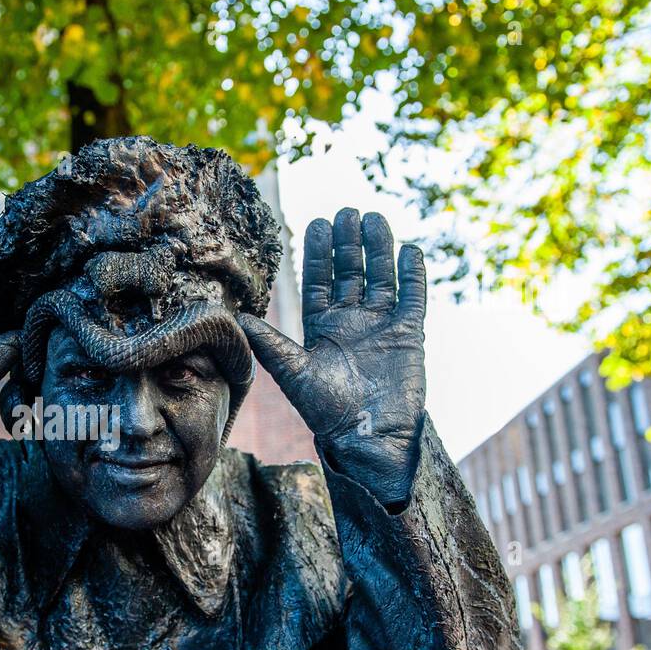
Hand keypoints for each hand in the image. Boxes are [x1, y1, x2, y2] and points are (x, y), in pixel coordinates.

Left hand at [238, 208, 426, 507]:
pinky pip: (412, 297)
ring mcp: (381, 325)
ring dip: (378, 249)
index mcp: (321, 327)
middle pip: (350, 272)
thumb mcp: (294, 374)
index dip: (318, 254)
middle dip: (348, 243)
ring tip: (374, 218)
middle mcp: (350, 321)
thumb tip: (238, 320)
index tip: (317, 224)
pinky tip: (411, 250)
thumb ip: (270, 345)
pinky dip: (412, 275)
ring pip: (381, 277)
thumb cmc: (327, 411)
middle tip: (346, 211)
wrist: (368, 438)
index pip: (318, 280)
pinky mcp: (409, 334)